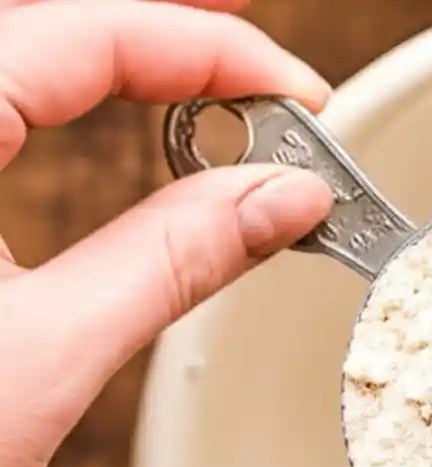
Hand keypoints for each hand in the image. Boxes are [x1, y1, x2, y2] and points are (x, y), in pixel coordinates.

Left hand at [0, 0, 333, 466]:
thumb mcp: (45, 358)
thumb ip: (173, 260)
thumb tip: (277, 202)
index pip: (80, 35)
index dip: (208, 55)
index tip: (294, 99)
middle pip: (34, 17)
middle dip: (153, 20)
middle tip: (246, 30)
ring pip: (4, 51)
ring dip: (101, 43)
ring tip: (193, 52)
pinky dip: (48, 89)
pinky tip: (96, 93)